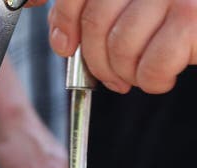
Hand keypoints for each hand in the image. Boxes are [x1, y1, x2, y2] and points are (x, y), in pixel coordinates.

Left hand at [29, 0, 196, 93]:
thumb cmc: (183, 18)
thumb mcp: (138, 4)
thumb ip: (99, 8)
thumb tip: (63, 37)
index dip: (63, 22)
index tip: (65, 45)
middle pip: (95, 22)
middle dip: (96, 61)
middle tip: (110, 75)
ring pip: (120, 46)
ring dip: (125, 73)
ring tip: (139, 74)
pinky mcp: (192, 18)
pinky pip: (152, 64)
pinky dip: (153, 81)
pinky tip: (164, 76)